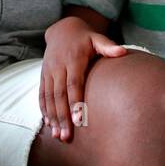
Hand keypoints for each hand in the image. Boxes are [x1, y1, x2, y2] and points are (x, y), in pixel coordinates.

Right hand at [39, 16, 127, 141]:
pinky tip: (49, 125)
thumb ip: (108, 46)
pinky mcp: (43, 75)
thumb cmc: (85, 38)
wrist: (62, 29)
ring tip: (58, 136)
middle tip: (67, 136)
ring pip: (49, 97)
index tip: (78, 119)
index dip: (75, 102)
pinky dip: (44, 110)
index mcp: (73, 59)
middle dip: (62, 117)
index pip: (73, 83)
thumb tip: (123, 52)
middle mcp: (58, 66)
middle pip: (59, 95)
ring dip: (53, 117)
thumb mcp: (96, 38)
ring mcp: (49, 71)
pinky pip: (42, 94)